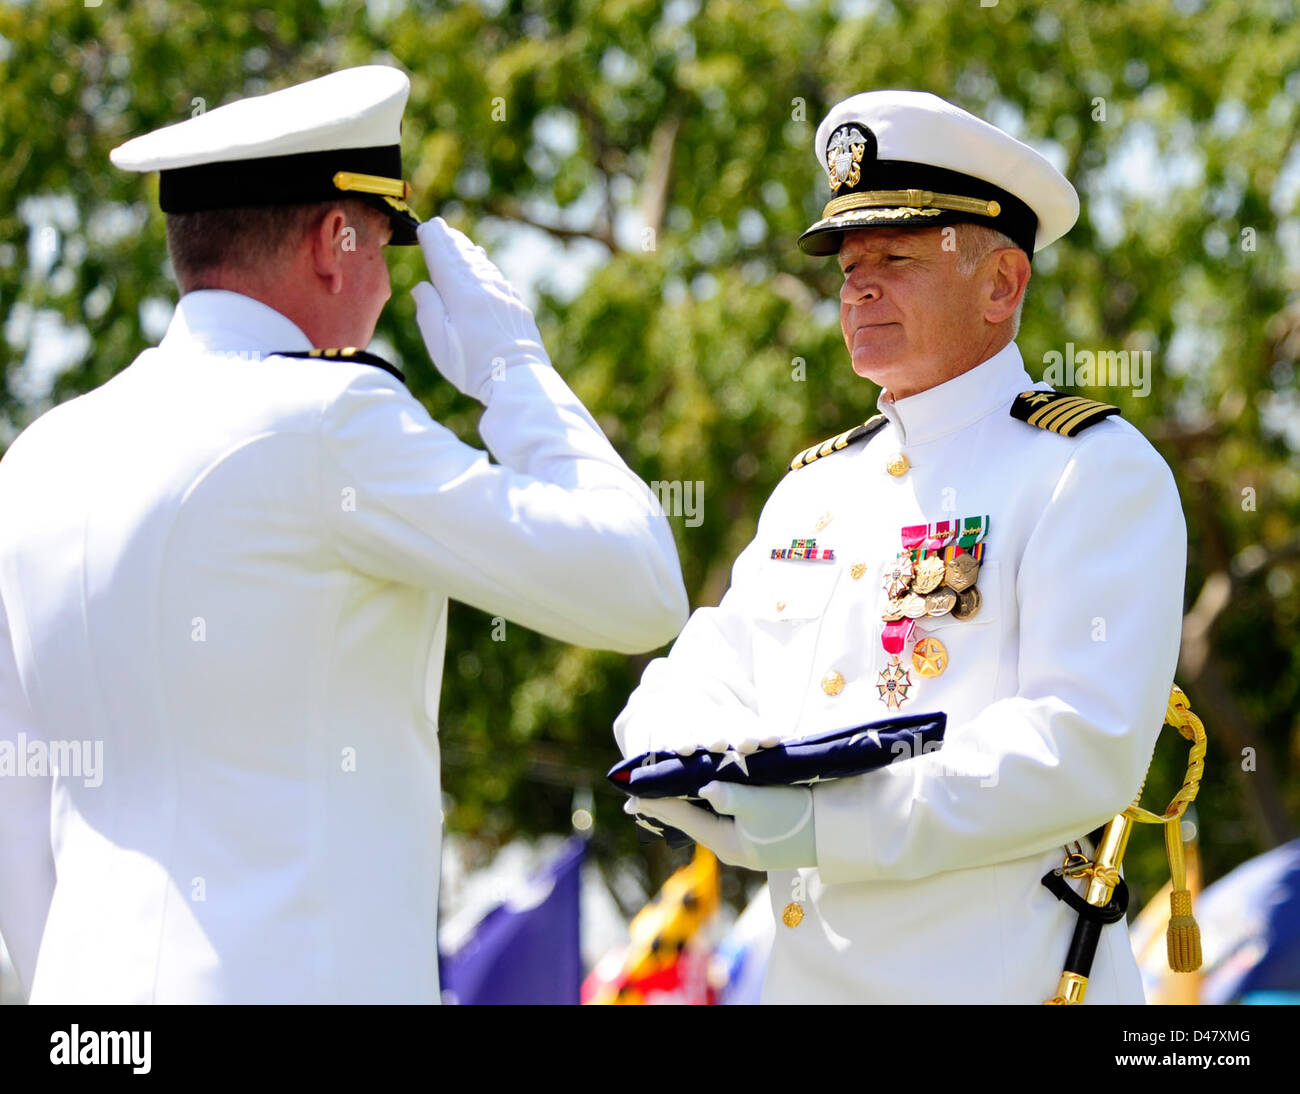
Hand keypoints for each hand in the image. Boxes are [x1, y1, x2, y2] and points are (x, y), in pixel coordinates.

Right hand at [411, 217, 547, 404]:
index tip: (426, 227)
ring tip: (460, 242)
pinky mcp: (517, 307)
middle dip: (450, 240)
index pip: (443, 258)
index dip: (433, 240)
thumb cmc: (474, 367)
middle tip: (441, 227)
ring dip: (469, 251)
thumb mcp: (439, 343)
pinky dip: (486, 267)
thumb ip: (429, 310)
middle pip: (464, 257)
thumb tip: (423, 286)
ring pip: (483, 265)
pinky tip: (484, 267)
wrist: (519, 379)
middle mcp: (484, 288)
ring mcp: (504, 296)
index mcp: (460, 295)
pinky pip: (498, 278)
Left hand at [625, 781, 816, 870]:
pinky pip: (722, 813)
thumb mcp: (764, 805)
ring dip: (685, 799)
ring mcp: (745, 840)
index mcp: (725, 842)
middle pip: (689, 818)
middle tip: (638, 790)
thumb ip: (732, 796)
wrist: (837, 831)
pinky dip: (707, 799)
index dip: (654, 802)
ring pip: (705, 816)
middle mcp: (730, 845)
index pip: (680, 817)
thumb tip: (705, 788)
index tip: (629, 793)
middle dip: (666, 801)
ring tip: (663, 786)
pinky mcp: (758, 831)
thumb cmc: (800, 818)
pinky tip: (701, 788)